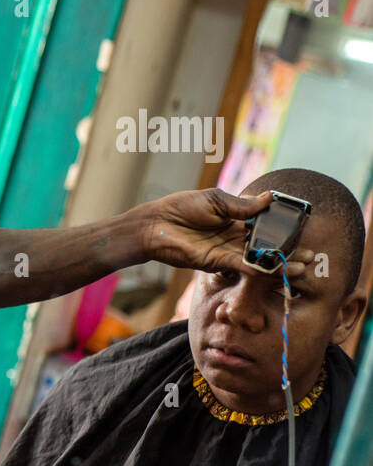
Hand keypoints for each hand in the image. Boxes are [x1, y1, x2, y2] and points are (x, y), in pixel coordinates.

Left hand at [142, 189, 309, 278]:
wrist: (155, 224)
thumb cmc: (181, 207)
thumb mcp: (216, 200)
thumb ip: (243, 205)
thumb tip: (270, 197)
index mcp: (235, 220)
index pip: (265, 227)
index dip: (283, 231)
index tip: (303, 232)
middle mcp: (234, 239)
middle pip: (266, 247)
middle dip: (287, 252)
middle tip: (311, 256)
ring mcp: (226, 252)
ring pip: (258, 260)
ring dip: (279, 264)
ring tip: (301, 266)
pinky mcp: (216, 262)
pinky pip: (241, 266)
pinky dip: (257, 268)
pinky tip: (274, 269)